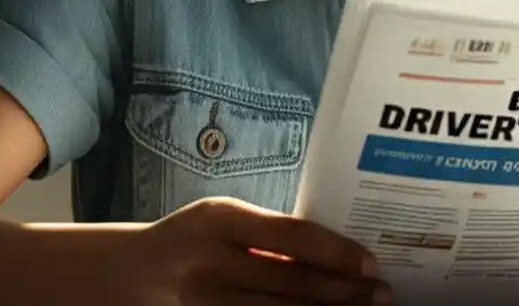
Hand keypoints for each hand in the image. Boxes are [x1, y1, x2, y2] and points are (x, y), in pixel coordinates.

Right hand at [120, 196, 391, 304]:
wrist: (135, 272)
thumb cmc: (198, 239)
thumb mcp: (227, 221)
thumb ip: (270, 233)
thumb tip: (337, 251)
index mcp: (222, 220)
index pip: (293, 235)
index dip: (337, 253)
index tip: (371, 264)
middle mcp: (212, 261)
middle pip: (293, 282)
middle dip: (345, 292)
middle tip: (383, 296)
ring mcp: (207, 301)